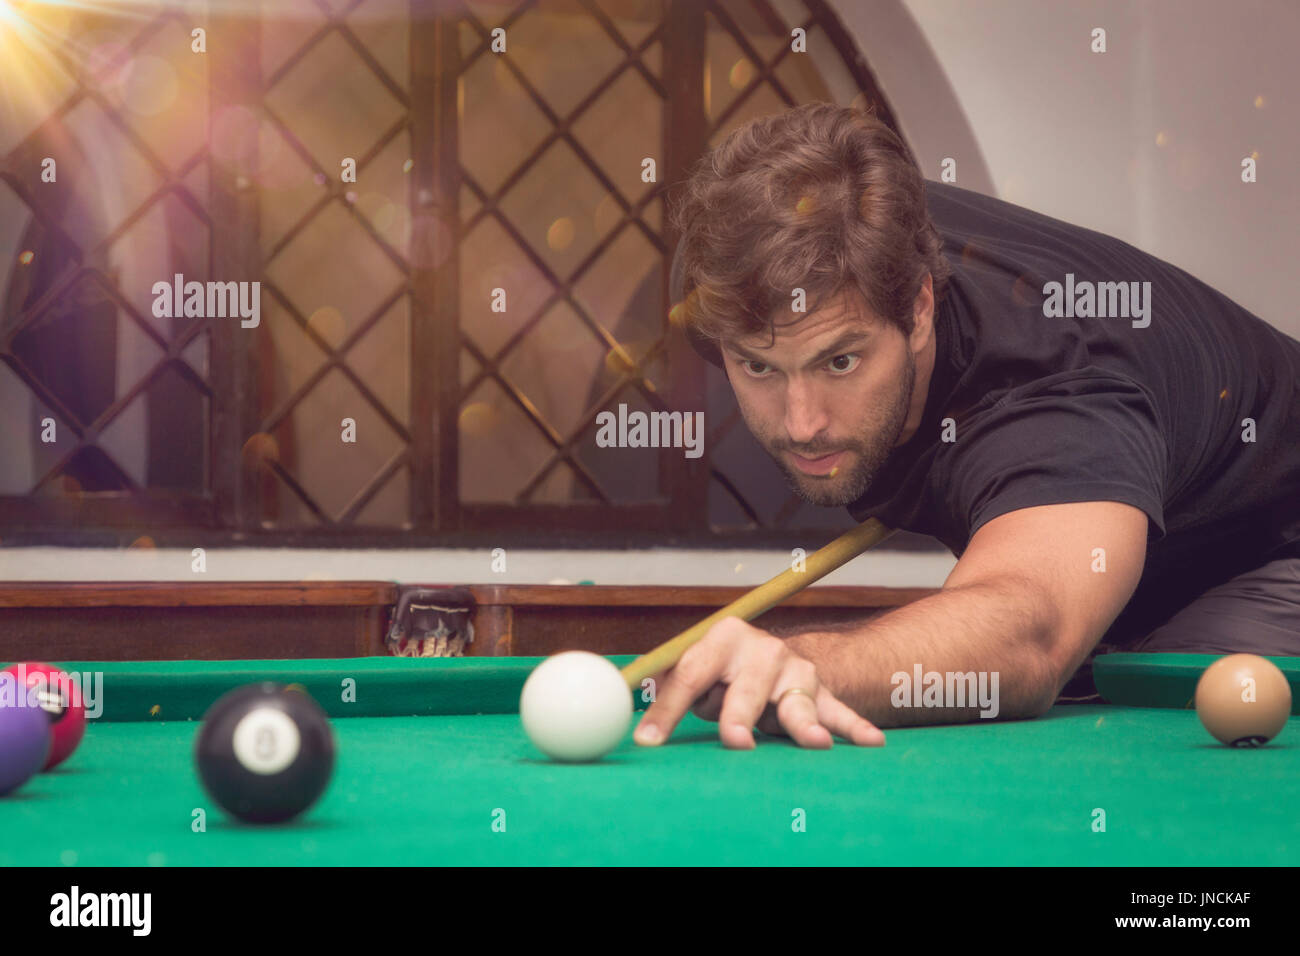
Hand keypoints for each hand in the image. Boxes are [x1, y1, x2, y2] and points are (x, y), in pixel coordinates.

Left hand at [633, 616, 885, 749]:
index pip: (691, 676)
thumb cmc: (721, 672)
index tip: (649, 740)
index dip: (667, 709)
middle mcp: (763, 650)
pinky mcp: (822, 693)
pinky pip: (839, 712)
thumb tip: (620, 708)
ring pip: (796, 702)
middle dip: (739, 715)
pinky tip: (871, 743)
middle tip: (735, 740)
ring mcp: (796, 671)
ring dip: (803, 724)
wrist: (772, 656)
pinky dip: (853, 728)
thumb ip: (665, 690)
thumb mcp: (693, 671)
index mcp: (722, 638)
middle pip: (746, 689)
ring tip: (814, 742)